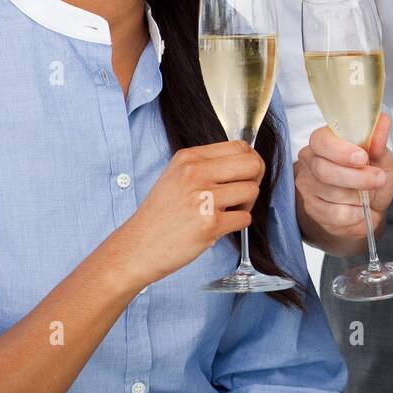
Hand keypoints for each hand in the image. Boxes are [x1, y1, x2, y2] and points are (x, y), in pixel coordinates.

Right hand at [120, 139, 264, 287]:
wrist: (138, 246)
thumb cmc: (160, 215)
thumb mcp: (176, 176)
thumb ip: (206, 166)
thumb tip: (245, 162)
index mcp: (189, 157)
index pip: (239, 146)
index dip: (250, 161)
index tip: (246, 174)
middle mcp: (195, 173)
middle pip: (252, 164)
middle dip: (255, 180)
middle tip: (243, 194)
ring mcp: (203, 198)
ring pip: (251, 191)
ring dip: (246, 205)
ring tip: (228, 212)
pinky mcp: (209, 224)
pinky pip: (245, 219)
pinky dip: (238, 224)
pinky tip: (219, 226)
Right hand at [293, 111, 392, 255]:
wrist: (368, 206)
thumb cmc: (371, 175)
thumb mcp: (381, 157)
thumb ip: (378, 141)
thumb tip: (382, 121)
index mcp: (324, 140)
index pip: (321, 141)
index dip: (341, 151)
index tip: (363, 158)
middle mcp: (310, 160)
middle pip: (324, 170)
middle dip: (356, 178)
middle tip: (378, 179)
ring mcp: (308, 185)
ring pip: (331, 194)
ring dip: (359, 197)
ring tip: (369, 195)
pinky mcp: (311, 208)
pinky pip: (334, 215)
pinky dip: (354, 214)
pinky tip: (359, 209)